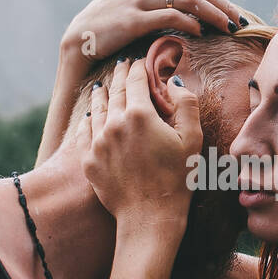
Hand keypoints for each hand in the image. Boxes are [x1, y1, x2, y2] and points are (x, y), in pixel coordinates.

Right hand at [60, 0, 242, 75]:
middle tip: (240, 24)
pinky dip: (191, 24)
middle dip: (225, 5)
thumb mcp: (140, 4)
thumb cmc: (114, 25)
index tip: (233, 15)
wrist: (81, 36)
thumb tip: (196, 13)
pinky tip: (201, 34)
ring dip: (215, 15)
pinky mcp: (134, 18)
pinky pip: (171, 16)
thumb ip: (164, 0)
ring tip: (228, 29)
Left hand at [77, 59, 201, 233]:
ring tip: (103, 86)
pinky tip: (91, 117)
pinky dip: (89, 120)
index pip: (136, 81)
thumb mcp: (192, 139)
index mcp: (140, 115)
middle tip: (121, 65)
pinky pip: (85, 133)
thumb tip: (173, 82)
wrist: (150, 217)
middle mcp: (114, 124)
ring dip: (101, 95)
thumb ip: (186, 104)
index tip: (139, 62)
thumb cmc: (177, 179)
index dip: (138, 68)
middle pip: (115, 92)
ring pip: (97, 110)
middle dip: (119, 76)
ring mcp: (98, 143)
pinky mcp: (90, 160)